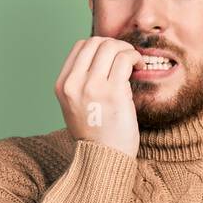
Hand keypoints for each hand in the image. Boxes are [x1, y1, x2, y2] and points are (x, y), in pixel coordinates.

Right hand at [54, 37, 143, 157]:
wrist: (103, 159)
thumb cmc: (96, 135)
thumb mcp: (75, 106)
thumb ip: (81, 83)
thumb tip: (102, 58)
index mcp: (63, 85)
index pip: (80, 47)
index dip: (100, 46)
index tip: (113, 57)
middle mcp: (74, 83)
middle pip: (96, 42)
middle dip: (115, 44)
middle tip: (127, 57)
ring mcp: (93, 87)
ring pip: (111, 47)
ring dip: (127, 50)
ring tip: (135, 62)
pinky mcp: (113, 92)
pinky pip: (125, 59)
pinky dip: (135, 58)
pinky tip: (140, 67)